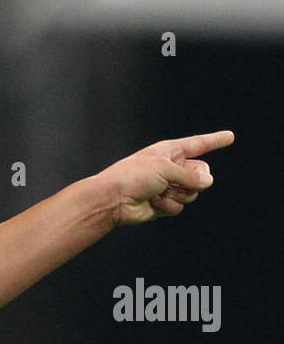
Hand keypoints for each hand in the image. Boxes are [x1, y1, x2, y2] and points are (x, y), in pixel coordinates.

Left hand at [104, 130, 233, 226]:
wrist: (113, 200)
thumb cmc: (133, 177)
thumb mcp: (165, 168)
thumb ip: (190, 175)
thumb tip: (208, 182)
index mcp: (169, 151)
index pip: (198, 144)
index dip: (215, 140)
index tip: (230, 136)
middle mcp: (171, 168)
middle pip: (201, 173)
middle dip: (193, 180)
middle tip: (175, 182)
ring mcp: (168, 186)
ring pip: (192, 193)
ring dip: (178, 194)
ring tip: (158, 192)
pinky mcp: (163, 204)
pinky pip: (179, 206)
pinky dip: (168, 206)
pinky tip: (152, 203)